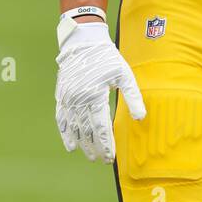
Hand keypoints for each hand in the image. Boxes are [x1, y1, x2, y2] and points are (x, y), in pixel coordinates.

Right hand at [55, 22, 145, 161]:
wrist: (82, 42)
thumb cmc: (107, 58)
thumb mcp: (124, 74)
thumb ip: (133, 97)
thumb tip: (141, 118)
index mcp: (95, 94)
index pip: (100, 126)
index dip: (105, 143)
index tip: (110, 157)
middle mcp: (79, 98)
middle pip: (86, 130)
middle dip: (95, 147)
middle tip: (102, 160)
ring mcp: (67, 98)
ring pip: (73, 127)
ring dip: (81, 143)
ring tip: (89, 156)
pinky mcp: (61, 96)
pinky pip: (61, 118)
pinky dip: (65, 133)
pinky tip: (70, 145)